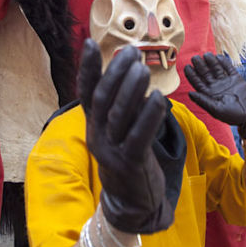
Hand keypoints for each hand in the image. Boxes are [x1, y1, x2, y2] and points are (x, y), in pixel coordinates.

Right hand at [79, 39, 173, 233]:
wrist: (131, 203)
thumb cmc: (128, 158)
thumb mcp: (117, 131)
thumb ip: (120, 105)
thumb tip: (129, 71)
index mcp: (93, 126)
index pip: (86, 92)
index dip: (86, 68)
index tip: (89, 43)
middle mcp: (98, 136)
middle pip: (102, 99)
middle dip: (115, 73)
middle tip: (132, 52)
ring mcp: (112, 151)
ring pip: (118, 116)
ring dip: (131, 90)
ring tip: (143, 69)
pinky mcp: (130, 164)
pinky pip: (139, 137)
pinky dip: (149, 116)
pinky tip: (159, 99)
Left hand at [185, 53, 245, 138]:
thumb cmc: (233, 115)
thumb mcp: (216, 110)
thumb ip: (203, 101)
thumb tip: (189, 93)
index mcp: (209, 94)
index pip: (197, 82)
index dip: (191, 75)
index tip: (187, 66)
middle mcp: (216, 87)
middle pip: (205, 73)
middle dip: (200, 65)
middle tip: (195, 58)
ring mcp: (225, 82)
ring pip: (216, 69)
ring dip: (211, 62)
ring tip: (206, 55)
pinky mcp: (236, 78)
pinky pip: (228, 68)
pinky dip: (224, 62)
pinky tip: (219, 57)